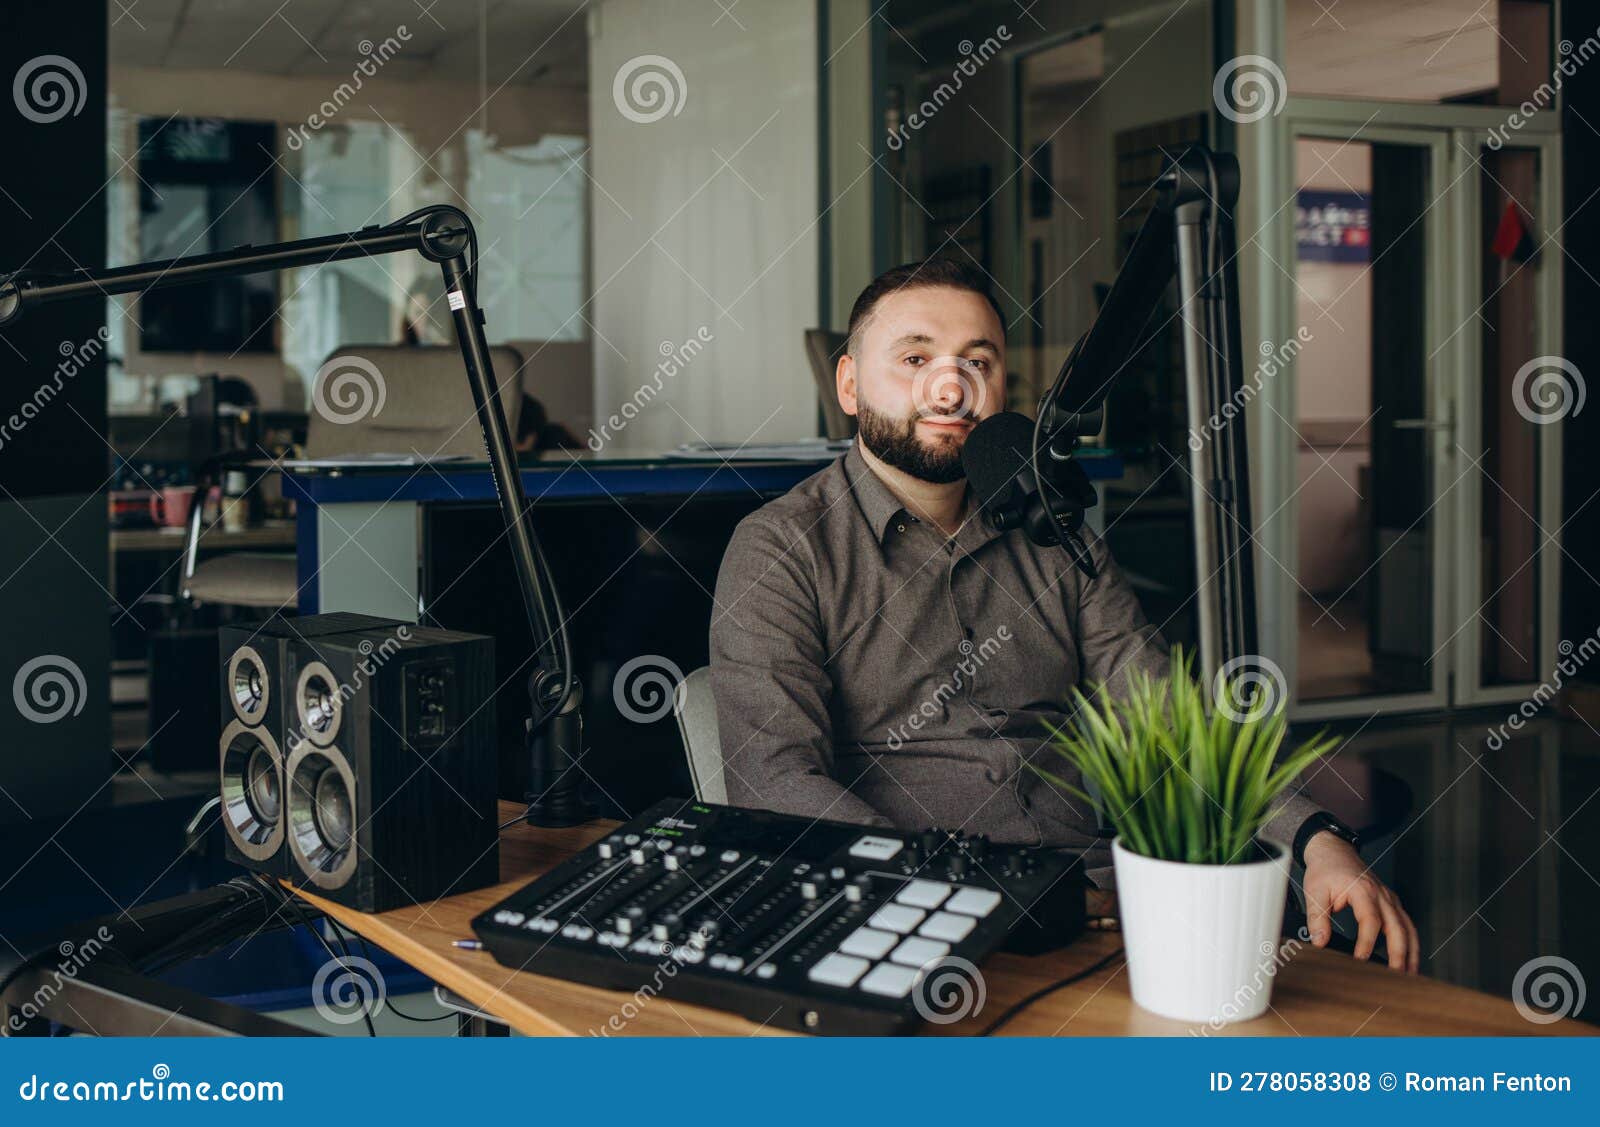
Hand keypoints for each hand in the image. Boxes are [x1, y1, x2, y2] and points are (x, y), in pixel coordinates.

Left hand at [1302, 831, 1419, 973]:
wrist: (1333, 850)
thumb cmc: (1325, 868)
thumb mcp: (1315, 891)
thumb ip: (1317, 918)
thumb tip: (1320, 942)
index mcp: (1363, 890)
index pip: (1370, 920)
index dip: (1367, 943)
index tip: (1360, 960)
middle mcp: (1381, 894)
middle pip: (1398, 927)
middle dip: (1399, 954)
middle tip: (1395, 976)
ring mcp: (1389, 898)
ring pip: (1408, 928)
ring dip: (1411, 952)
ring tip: (1409, 974)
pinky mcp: (1391, 903)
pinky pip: (1406, 924)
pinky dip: (1410, 942)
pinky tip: (1408, 958)